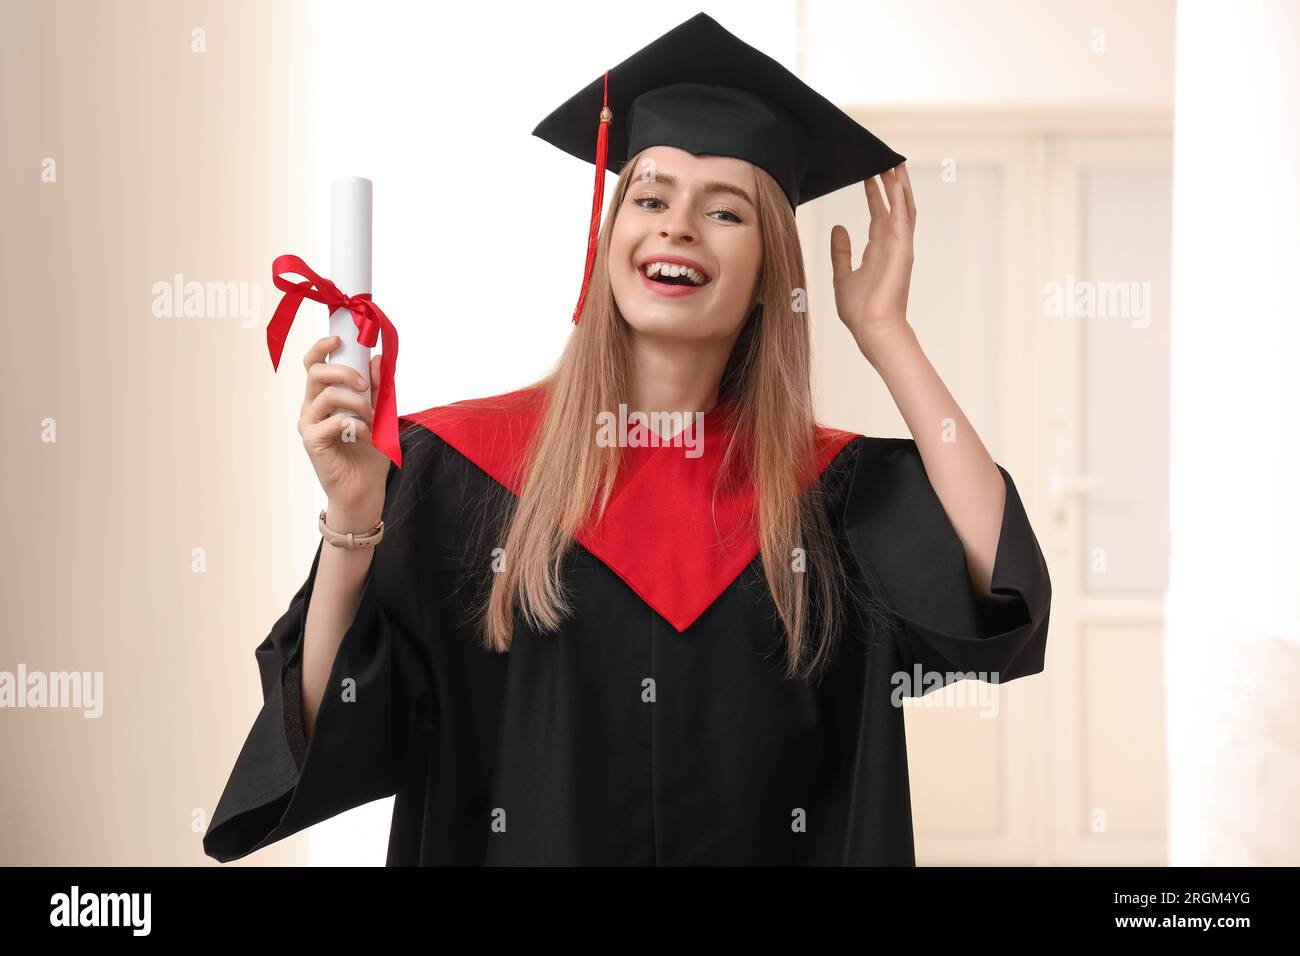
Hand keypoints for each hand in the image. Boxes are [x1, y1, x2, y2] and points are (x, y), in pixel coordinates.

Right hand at [296, 335, 389, 517]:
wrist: (365, 488)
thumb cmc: (369, 452)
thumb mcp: (379, 413)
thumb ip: (377, 388)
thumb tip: (377, 359)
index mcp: (323, 397)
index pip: (313, 364)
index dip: (321, 347)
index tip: (339, 339)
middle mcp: (311, 407)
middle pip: (317, 372)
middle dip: (344, 372)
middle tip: (365, 386)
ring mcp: (308, 424)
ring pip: (328, 394)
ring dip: (357, 403)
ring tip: (371, 419)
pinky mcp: (311, 441)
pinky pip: (334, 420)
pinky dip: (357, 425)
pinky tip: (366, 436)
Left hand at [830, 162, 916, 355]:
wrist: (871, 328)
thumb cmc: (859, 310)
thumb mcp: (842, 275)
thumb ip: (841, 252)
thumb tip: (839, 228)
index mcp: (878, 251)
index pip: (877, 216)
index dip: (874, 195)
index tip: (868, 176)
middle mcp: (891, 245)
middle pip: (893, 206)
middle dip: (888, 184)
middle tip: (883, 160)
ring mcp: (899, 246)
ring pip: (903, 207)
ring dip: (899, 185)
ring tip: (895, 162)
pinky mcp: (903, 249)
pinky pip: (903, 217)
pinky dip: (901, 198)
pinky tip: (897, 180)